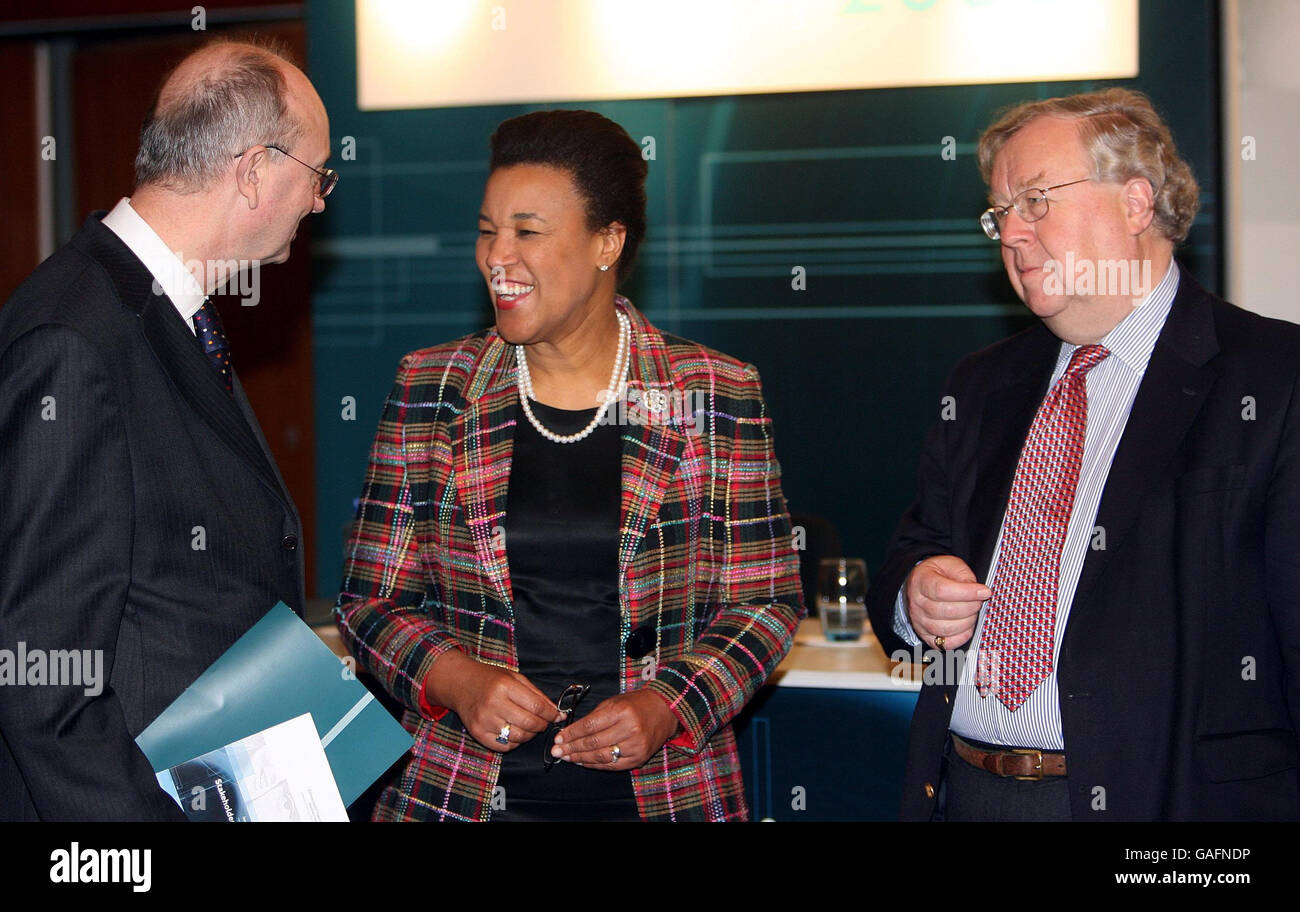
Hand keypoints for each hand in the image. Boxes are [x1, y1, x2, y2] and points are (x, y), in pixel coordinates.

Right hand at [423, 650, 561, 752]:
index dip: (551, 714)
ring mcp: (484, 720)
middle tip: (544, 722)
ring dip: (530, 735)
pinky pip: (504, 747)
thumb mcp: (515, 677)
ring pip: (519, 737)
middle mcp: (493, 704)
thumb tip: (557, 712)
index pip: (536, 706)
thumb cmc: (490, 679)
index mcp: (504, 686)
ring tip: (530, 726)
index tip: (557, 716)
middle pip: (529, 724)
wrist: (460, 683)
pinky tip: (515, 733)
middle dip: (542, 725)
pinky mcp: (478, 733)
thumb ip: (537, 694)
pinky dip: (515, 743)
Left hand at [551, 689, 677, 769]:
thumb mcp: (614, 702)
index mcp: (621, 711)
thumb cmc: (636, 704)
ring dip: (581, 758)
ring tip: (567, 757)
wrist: (665, 711)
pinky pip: (612, 765)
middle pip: (593, 743)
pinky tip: (583, 762)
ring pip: (601, 757)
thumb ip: (594, 717)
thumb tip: (571, 732)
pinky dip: (595, 765)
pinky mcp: (639, 758)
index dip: (572, 733)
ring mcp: (635, 746)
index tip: (558, 738)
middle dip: (572, 748)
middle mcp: (630, 729)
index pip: (590, 725)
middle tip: (557, 751)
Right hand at [905, 555, 989, 650]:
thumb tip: (979, 592)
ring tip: (973, 612)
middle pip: (946, 611)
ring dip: (968, 622)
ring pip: (946, 628)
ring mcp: (919, 621)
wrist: (921, 585)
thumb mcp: (951, 565)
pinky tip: (967, 626)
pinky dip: (961, 637)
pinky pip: (945, 643)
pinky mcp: (926, 635)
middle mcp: (917, 603)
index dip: (967, 593)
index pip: (942, 590)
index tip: (984, 591)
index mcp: (921, 581)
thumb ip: (964, 576)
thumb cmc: (938, 574)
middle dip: (971, 607)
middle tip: (980, 601)